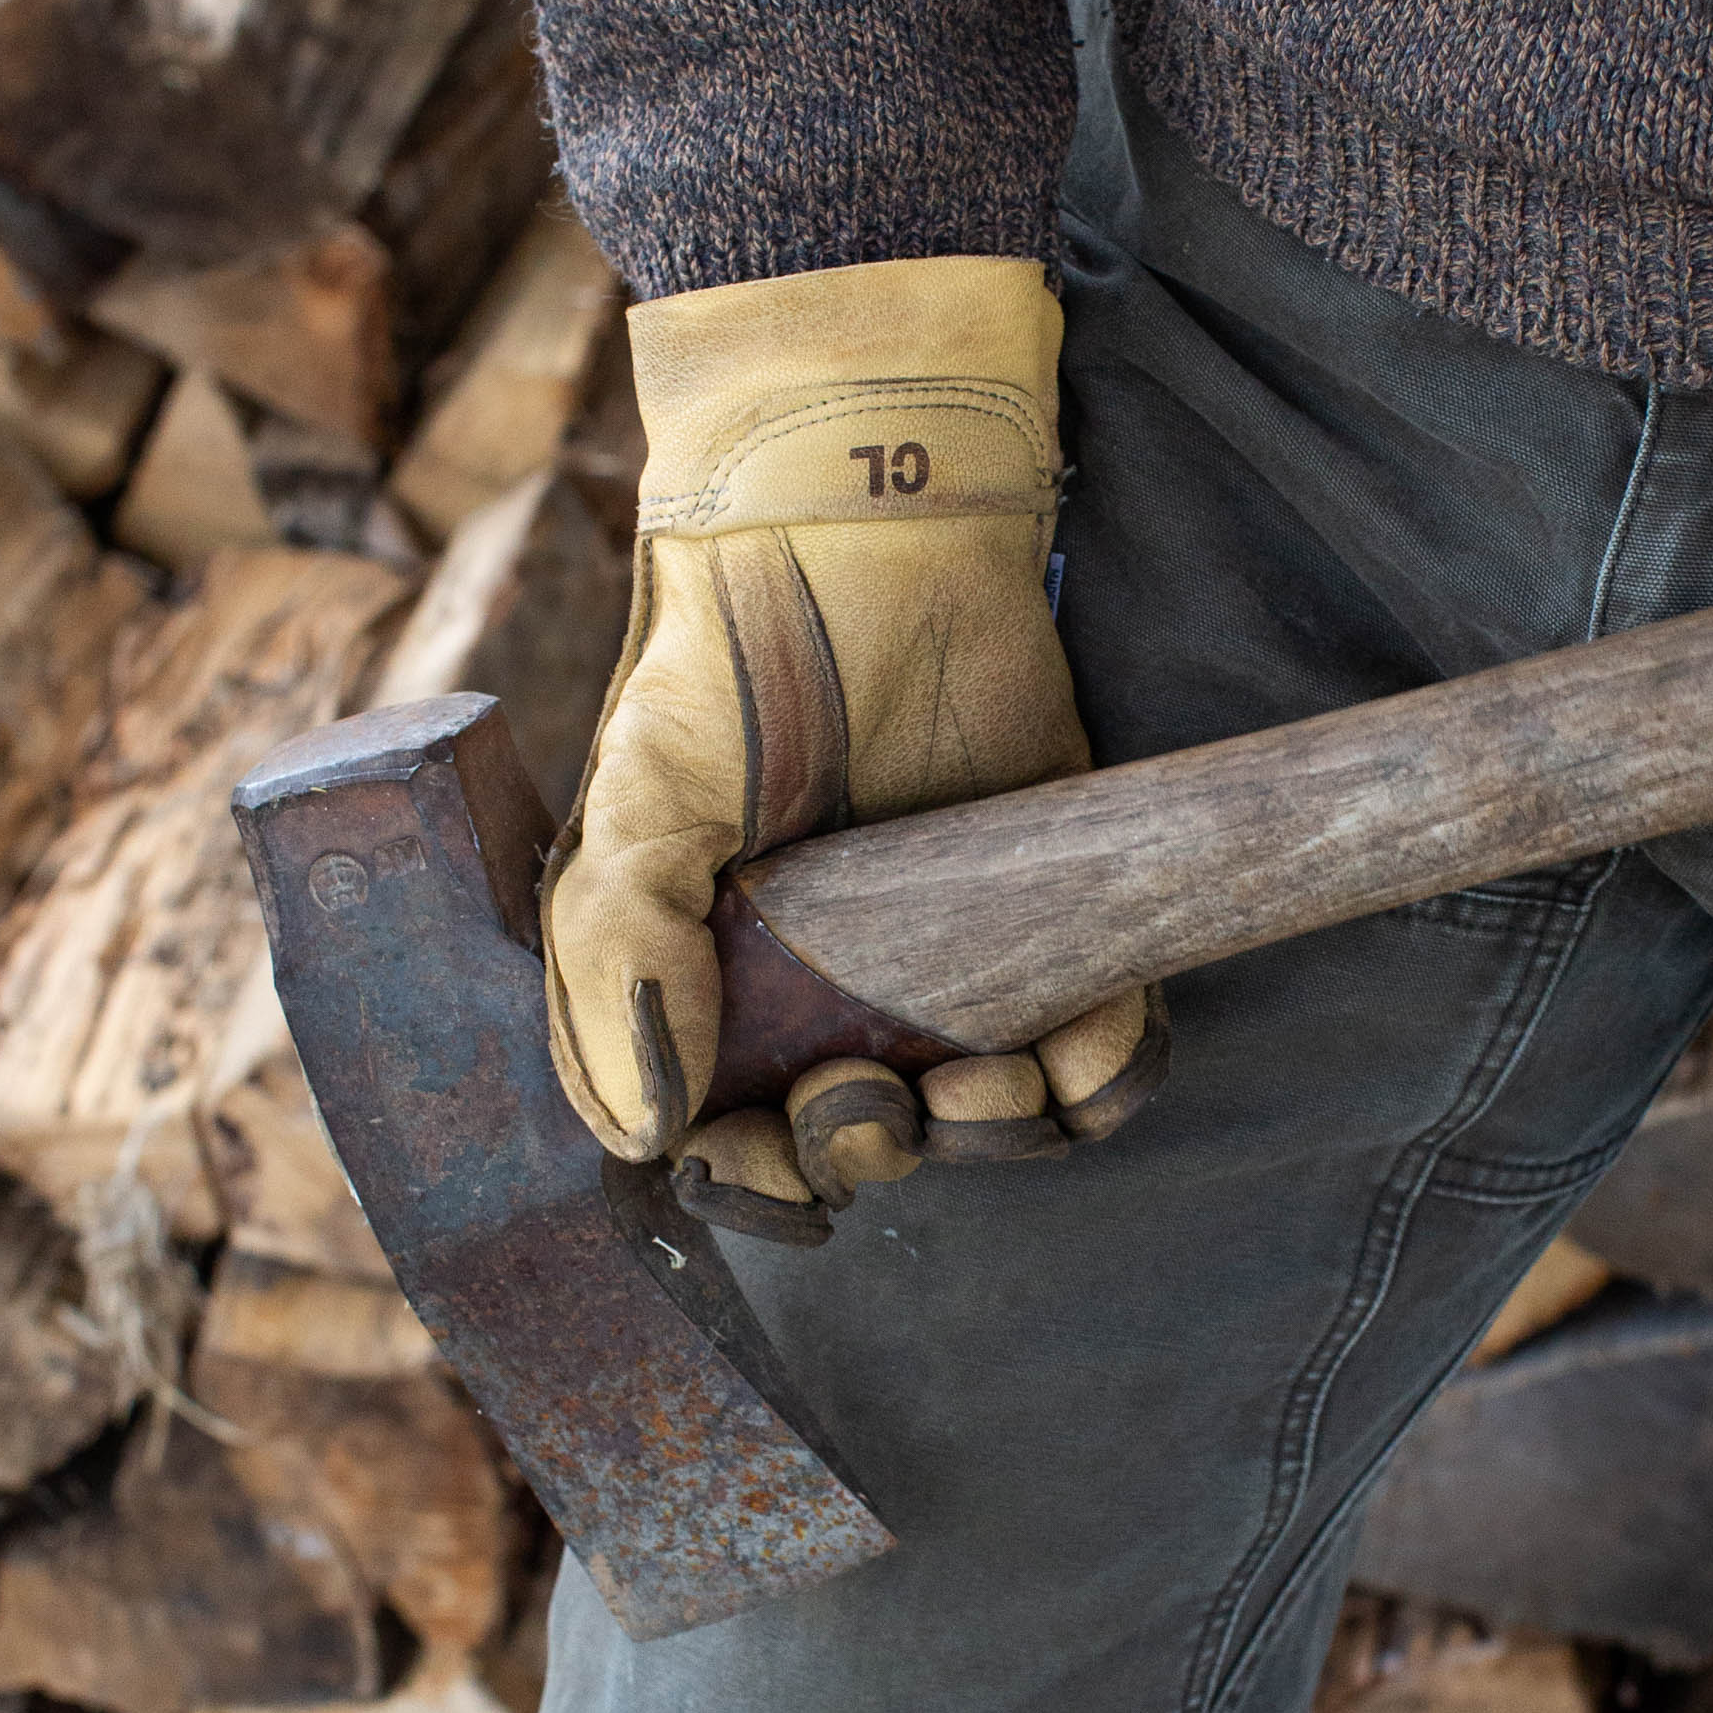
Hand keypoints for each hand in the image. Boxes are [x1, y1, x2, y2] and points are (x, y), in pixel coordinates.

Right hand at [541, 256, 1167, 1239]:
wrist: (869, 531)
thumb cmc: (727, 669)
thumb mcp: (630, 808)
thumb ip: (613, 964)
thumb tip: (642, 1135)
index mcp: (713, 983)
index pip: (723, 1142)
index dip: (742, 1181)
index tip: (751, 1152)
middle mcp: (830, 987)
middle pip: (856, 1145)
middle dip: (857, 1153)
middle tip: (861, 1092)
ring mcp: (945, 956)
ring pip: (982, 1120)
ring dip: (986, 1141)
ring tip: (976, 1086)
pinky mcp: (1054, 914)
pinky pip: (1097, 1049)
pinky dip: (1098, 1081)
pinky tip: (1065, 1056)